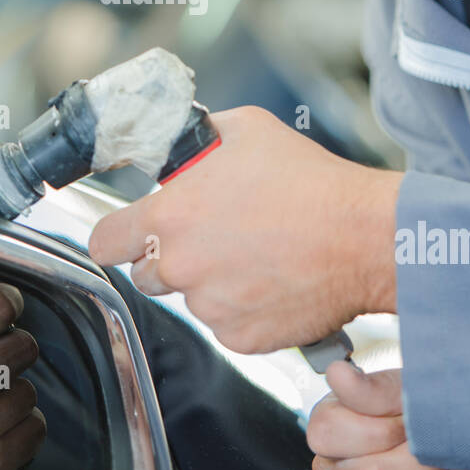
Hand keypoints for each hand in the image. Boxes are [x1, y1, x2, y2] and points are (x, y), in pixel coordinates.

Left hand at [88, 105, 400, 352]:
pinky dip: (247, 310)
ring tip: (259, 256)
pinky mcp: (242, 338)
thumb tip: (178, 150)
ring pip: (194, 299)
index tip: (124, 238)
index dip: (116, 237)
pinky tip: (274, 282)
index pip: (106, 241)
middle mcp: (181, 267)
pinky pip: (230, 326)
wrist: (363, 237)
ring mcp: (211, 308)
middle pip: (149, 274)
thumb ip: (196, 144)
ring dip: (215, 283)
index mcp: (168, 218)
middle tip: (217, 238)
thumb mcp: (244, 130)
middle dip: (173, 258)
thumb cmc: (310, 182)